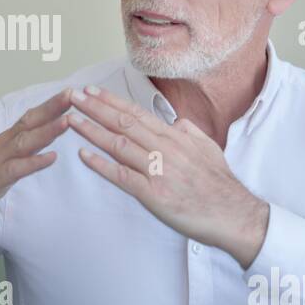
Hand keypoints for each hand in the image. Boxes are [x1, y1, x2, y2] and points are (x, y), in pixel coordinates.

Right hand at [0, 89, 72, 237]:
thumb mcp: (0, 166)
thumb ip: (19, 153)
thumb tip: (42, 144)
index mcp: (4, 142)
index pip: (31, 119)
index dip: (51, 106)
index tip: (72, 94)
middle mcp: (0, 147)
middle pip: (29, 123)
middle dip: (53, 108)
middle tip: (74, 94)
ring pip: (24, 142)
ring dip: (47, 131)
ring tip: (68, 121)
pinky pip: (14, 170)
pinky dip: (33, 163)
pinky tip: (51, 158)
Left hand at [66, 85, 269, 267]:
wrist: (233, 214)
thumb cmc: (218, 184)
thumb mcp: (207, 148)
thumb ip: (188, 133)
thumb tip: (174, 122)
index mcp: (174, 137)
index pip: (136, 113)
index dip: (111, 101)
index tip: (91, 91)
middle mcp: (164, 149)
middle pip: (123, 123)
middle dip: (95, 108)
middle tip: (72, 96)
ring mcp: (158, 171)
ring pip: (119, 145)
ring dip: (92, 131)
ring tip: (71, 120)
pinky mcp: (154, 194)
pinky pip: (122, 176)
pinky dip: (101, 165)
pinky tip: (84, 156)